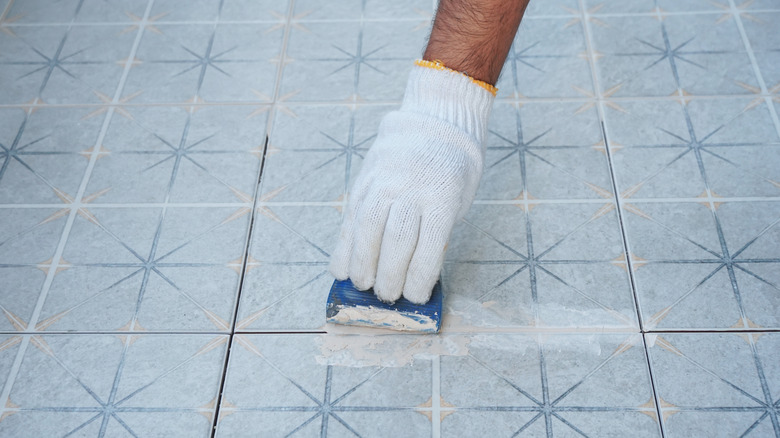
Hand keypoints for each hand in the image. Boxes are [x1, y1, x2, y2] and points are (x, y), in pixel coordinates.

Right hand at [329, 64, 493, 303]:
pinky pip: (350, 216)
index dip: (420, 277)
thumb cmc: (453, 171)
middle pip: (396, 239)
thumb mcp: (457, 200)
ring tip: (362, 284)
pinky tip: (342, 267)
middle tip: (386, 296)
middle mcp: (410, 187)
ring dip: (362, 263)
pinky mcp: (364, 179)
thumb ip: (436, 233)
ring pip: (367, 227)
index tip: (415, 297)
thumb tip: (412, 276)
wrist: (436, 124)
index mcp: (441, 195)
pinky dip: (344, 245)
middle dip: (389, 275)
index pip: (428, 245)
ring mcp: (383, 181)